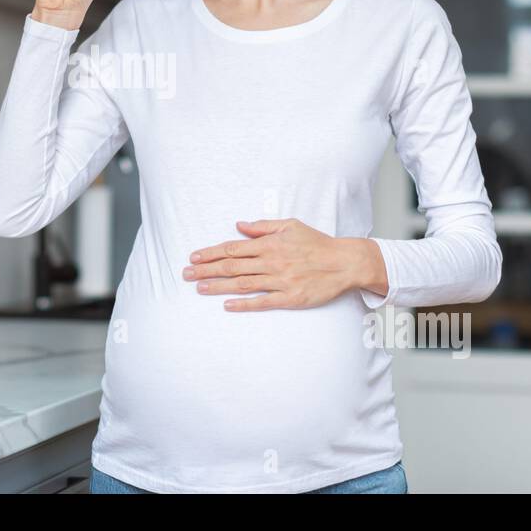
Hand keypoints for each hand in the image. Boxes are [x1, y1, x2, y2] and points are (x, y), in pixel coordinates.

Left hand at [182, 218, 387, 310]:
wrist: (344, 262)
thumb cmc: (317, 243)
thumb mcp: (290, 226)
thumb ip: (263, 226)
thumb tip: (239, 225)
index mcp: (270, 244)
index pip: (233, 248)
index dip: (211, 253)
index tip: (194, 256)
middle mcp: (272, 261)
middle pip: (232, 266)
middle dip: (206, 270)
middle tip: (186, 274)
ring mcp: (280, 281)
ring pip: (242, 283)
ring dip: (218, 286)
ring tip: (199, 288)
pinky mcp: (290, 298)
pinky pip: (262, 301)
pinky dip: (243, 304)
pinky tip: (227, 305)